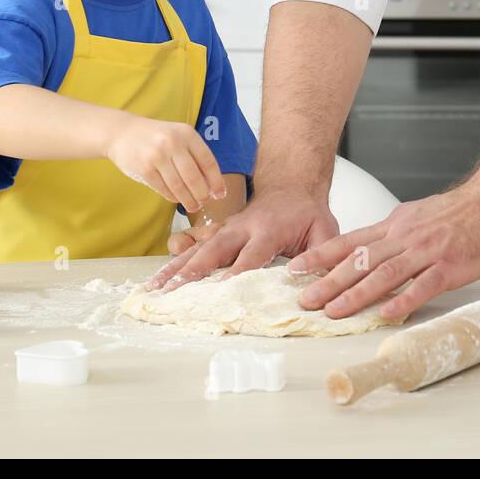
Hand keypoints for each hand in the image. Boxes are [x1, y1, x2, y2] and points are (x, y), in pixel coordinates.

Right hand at [106, 115, 225, 212]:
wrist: (123, 132)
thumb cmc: (157, 137)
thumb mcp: (178, 136)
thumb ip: (194, 155)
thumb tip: (212, 183)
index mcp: (187, 133)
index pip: (208, 161)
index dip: (217, 181)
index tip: (221, 194)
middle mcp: (173, 142)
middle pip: (194, 176)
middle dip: (203, 193)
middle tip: (205, 202)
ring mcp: (157, 155)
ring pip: (179, 185)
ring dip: (188, 199)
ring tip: (194, 206)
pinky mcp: (144, 168)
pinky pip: (163, 188)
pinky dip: (172, 196)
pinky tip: (177, 199)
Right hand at [146, 187, 339, 291]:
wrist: (291, 187)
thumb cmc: (308, 215)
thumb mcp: (325, 230)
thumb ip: (322, 255)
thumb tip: (319, 282)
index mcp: (270, 229)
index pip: (253, 253)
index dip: (239, 270)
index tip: (223, 287)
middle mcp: (243, 228)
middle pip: (215, 249)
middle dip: (193, 270)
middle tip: (173, 291)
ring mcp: (227, 229)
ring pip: (198, 248)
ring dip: (175, 268)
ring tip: (154, 290)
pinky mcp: (217, 233)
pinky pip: (192, 247)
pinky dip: (173, 262)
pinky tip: (156, 281)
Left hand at [286, 177, 479, 320]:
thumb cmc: (461, 210)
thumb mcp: (418, 214)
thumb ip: (393, 232)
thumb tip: (371, 244)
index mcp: (396, 225)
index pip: (350, 241)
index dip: (321, 256)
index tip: (296, 270)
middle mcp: (405, 237)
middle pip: (360, 260)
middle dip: (329, 281)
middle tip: (304, 299)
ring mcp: (427, 252)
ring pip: (385, 273)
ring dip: (356, 294)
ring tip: (334, 311)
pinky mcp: (450, 266)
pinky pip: (423, 285)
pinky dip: (403, 300)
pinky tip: (387, 314)